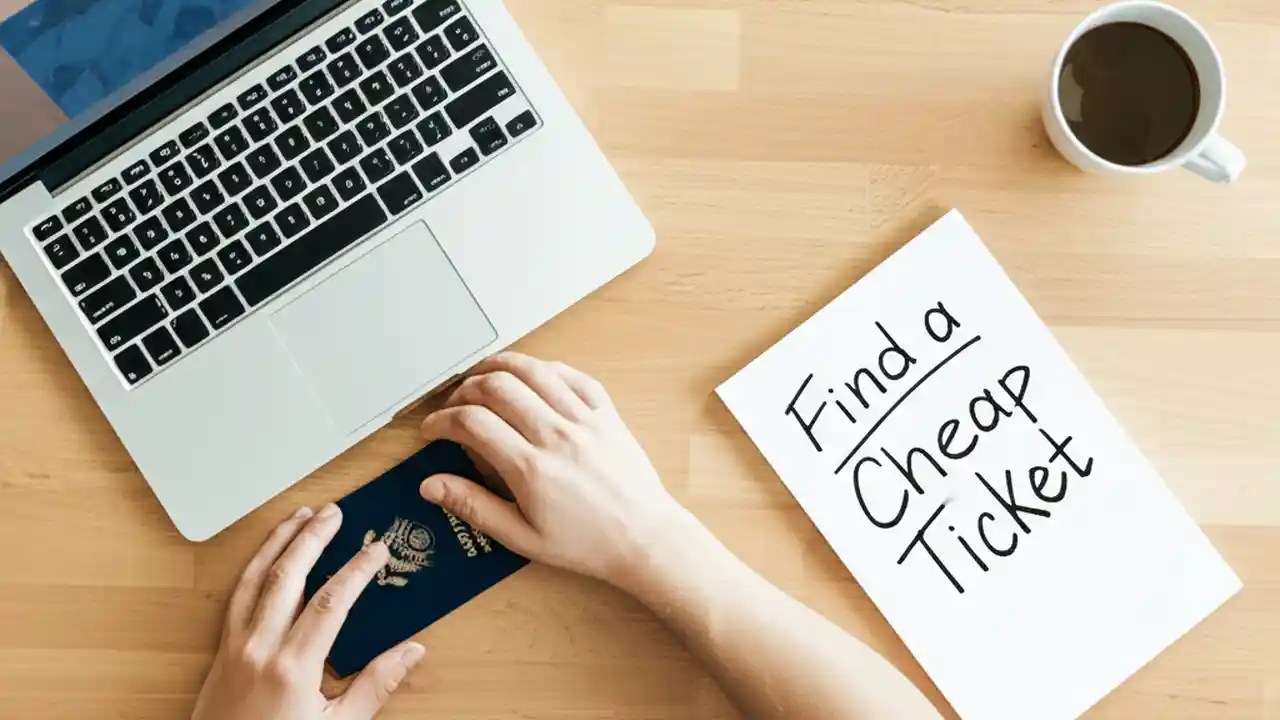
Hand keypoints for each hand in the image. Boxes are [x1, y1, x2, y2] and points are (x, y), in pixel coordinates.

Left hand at [192, 505, 425, 719]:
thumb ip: (376, 685)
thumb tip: (412, 651)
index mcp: (293, 668)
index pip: (331, 602)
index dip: (357, 570)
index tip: (378, 550)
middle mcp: (259, 649)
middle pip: (289, 576)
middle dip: (313, 538)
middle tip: (334, 513)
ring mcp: (235, 647)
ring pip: (256, 578)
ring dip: (279, 542)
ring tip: (300, 516)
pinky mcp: (221, 651)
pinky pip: (237, 595)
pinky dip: (254, 566)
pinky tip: (268, 554)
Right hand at [418, 352, 692, 587]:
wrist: (644, 538)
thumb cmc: (588, 543)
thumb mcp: (522, 537)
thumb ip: (474, 507)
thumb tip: (432, 487)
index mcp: (531, 468)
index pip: (472, 423)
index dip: (441, 420)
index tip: (433, 428)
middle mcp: (557, 436)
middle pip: (497, 387)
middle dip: (464, 389)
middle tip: (455, 405)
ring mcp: (584, 419)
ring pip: (533, 370)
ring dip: (499, 366)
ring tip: (482, 377)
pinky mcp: (606, 413)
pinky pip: (572, 374)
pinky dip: (544, 368)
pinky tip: (530, 375)